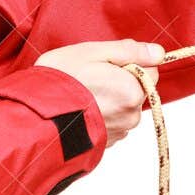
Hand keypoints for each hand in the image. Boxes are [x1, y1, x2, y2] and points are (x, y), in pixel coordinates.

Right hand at [34, 39, 163, 147]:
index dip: (130, 63)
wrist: (35, 118)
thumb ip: (130, 51)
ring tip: (82, 95)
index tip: (106, 64)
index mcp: (132, 91)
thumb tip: (159, 53)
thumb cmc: (61, 80)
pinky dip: (100, 115)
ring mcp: (118, 132)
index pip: (151, 71)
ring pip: (124, 107)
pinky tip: (81, 109)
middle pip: (137, 90)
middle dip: (120, 82)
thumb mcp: (94, 53)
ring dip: (109, 100)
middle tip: (91, 77)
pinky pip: (111, 122)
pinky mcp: (106, 143)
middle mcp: (130, 115)